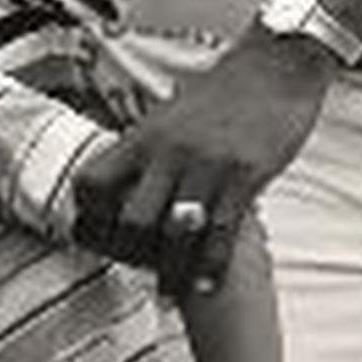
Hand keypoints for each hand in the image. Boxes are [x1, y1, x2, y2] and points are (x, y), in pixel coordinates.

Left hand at [71, 34, 331, 297]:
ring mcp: (206, 165)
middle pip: (130, 220)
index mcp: (140, 138)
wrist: (275, 66)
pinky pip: (222, 232)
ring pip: (175, 233)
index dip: (86, 218)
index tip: (95, 240)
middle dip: (128, 254)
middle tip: (136, 273)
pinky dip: (210, 265)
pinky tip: (205, 285)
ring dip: (169, 270)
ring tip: (169, 295)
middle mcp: (166, 153)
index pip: (91, 184)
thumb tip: (121, 183)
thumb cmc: (220, 95)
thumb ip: (144, 151)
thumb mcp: (167, 117)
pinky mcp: (245, 175)